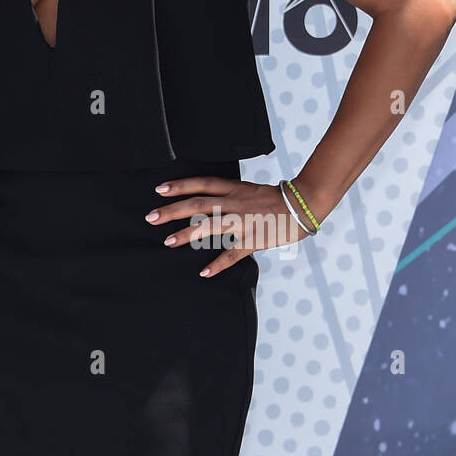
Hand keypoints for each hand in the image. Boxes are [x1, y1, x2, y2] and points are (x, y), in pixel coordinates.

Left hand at [145, 175, 310, 277]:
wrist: (303, 204)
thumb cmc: (277, 198)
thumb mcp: (249, 189)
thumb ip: (230, 194)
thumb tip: (210, 197)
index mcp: (234, 189)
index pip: (202, 184)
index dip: (180, 186)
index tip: (160, 189)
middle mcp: (235, 204)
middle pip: (198, 204)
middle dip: (172, 211)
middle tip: (151, 217)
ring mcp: (243, 222)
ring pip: (210, 227)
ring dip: (187, 235)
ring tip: (168, 242)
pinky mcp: (254, 240)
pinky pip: (233, 254)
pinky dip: (218, 264)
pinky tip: (204, 272)